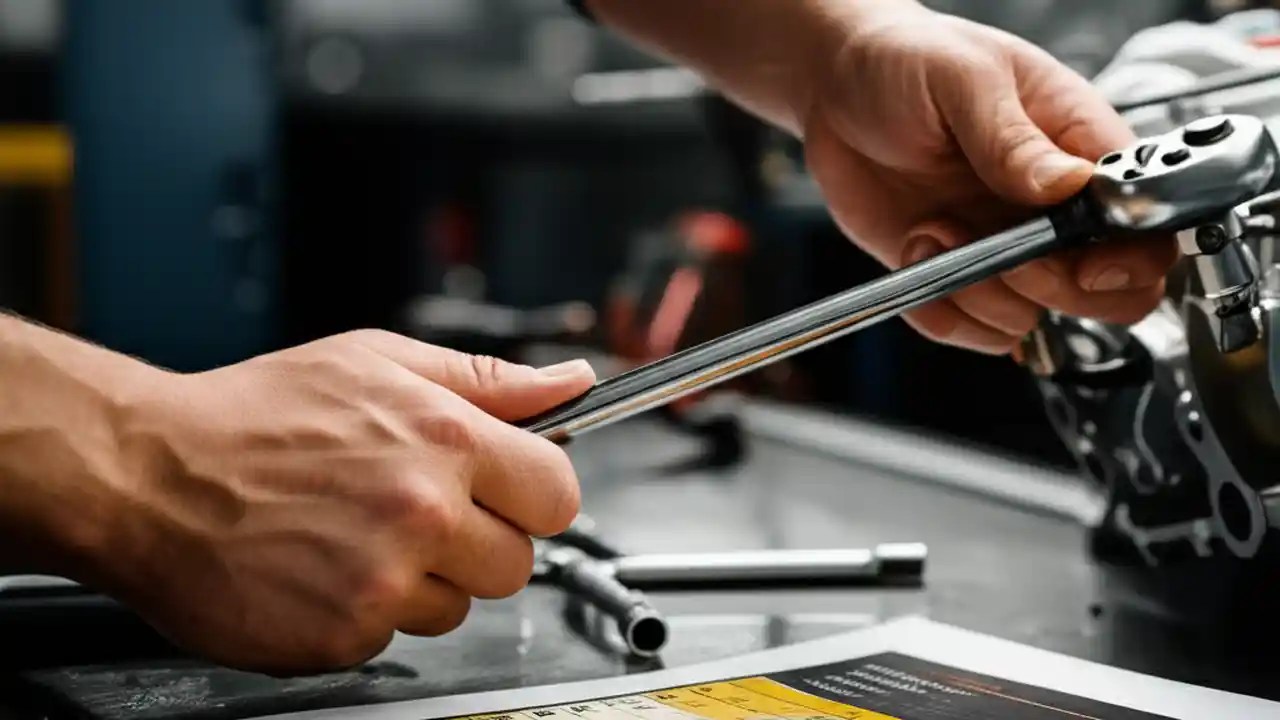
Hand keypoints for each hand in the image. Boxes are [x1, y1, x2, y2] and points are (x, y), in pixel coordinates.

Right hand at [98, 331, 593, 674]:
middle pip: (517, 562)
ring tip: (354, 536)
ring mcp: (384, 581)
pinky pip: (396, 636)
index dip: (534, 493)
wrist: (148, 475)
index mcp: (445, 440)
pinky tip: (323, 569)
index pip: (558, 493)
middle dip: (477, 542)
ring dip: (421, 580)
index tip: (508, 492)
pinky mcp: (345, 635)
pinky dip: (367, 612)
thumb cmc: (255, 415)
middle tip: (414, 513)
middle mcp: (424, 512)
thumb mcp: (378, 363)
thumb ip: (489, 381)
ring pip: (459, 606)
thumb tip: (572, 382)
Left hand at [801, 2, 1177, 354]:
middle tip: (1009, 256)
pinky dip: (940, 308)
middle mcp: (1051, 207)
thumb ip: (1014, 138)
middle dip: (1057, 289)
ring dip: (981, 294)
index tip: (1087, 259)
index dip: (1131, 255)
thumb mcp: (964, 78)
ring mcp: (1004, 245)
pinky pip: (968, 328)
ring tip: (939, 232)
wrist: (835, 86)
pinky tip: (918, 248)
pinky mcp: (954, 271)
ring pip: (1030, 318)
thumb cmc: (908, 59)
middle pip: (1109, 292)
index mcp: (1078, 146)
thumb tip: (1067, 186)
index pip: (1145, 218)